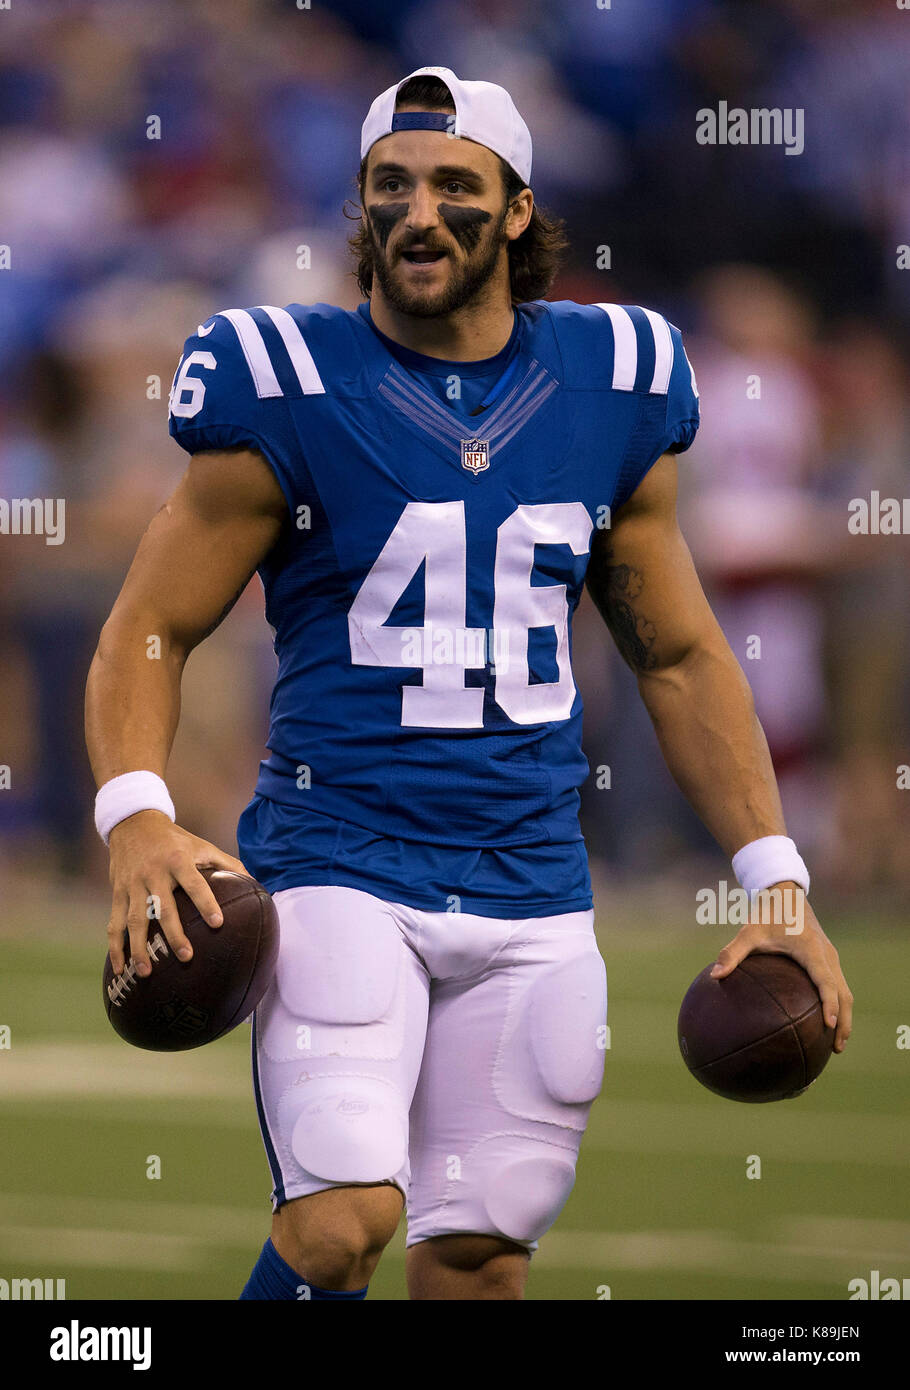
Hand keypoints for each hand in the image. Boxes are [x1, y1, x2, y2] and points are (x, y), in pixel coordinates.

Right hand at [106, 810, 247, 976]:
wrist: (133, 823)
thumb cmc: (175, 840)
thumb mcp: (202, 845)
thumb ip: (228, 864)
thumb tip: (254, 884)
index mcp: (178, 860)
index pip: (195, 883)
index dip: (206, 902)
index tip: (218, 923)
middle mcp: (153, 873)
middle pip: (162, 907)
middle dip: (173, 933)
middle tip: (186, 956)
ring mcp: (132, 885)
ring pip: (134, 920)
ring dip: (139, 948)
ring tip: (146, 973)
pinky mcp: (117, 893)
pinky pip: (114, 923)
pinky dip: (115, 947)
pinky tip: (119, 969)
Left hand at [709, 882, 852, 1052]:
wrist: (785, 893)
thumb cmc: (767, 913)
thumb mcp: (748, 932)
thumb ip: (732, 953)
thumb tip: (714, 976)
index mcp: (812, 951)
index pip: (826, 982)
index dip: (829, 1004)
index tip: (828, 1025)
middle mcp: (827, 956)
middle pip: (844, 994)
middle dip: (844, 1022)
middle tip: (835, 1049)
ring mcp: (830, 957)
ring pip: (845, 991)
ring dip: (844, 1017)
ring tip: (835, 1044)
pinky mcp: (827, 959)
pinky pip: (837, 985)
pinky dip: (837, 1004)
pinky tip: (823, 1021)